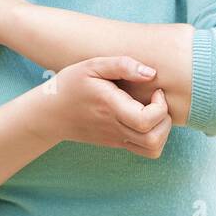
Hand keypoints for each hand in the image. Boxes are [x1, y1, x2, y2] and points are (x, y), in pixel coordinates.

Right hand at [39, 57, 173, 158]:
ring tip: (154, 111)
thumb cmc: (71, 85)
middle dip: (166, 119)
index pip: (146, 121)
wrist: (49, 113)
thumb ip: (123, 65)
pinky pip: (144, 150)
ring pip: (153, 149)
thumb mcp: (92, 65)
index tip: (155, 90)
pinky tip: (145, 119)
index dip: (160, 106)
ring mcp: (116, 139)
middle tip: (157, 101)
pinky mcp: (117, 143)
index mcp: (110, 108)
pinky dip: (154, 137)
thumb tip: (151, 73)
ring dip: (162, 130)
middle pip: (154, 139)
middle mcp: (114, 128)